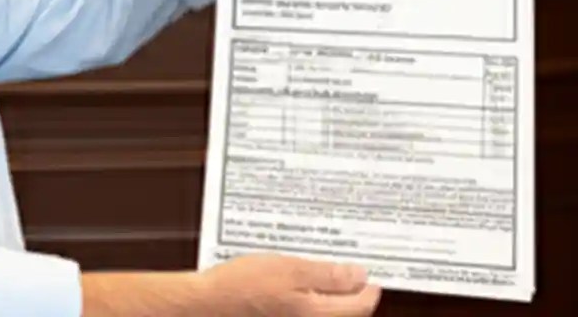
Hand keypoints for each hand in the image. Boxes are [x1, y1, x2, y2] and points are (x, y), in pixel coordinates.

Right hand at [195, 253, 380, 316]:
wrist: (206, 305)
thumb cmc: (241, 287)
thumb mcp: (289, 269)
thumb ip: (327, 274)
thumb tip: (358, 275)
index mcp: (318, 314)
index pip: (360, 306)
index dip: (369, 287)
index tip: (371, 273)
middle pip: (344, 312)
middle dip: (349, 290)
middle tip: (347, 266)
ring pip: (324, 311)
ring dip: (327, 294)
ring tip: (319, 270)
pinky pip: (305, 311)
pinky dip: (308, 298)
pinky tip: (297, 282)